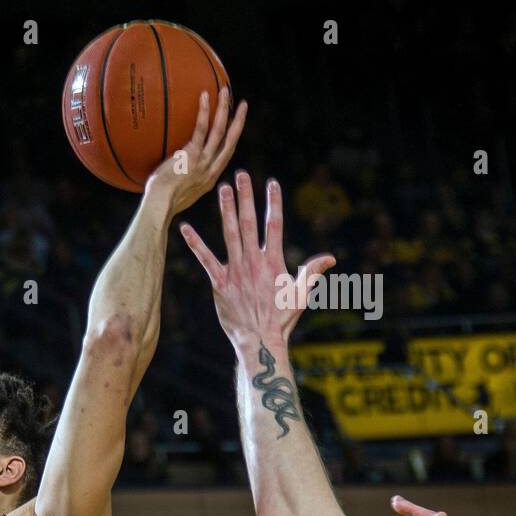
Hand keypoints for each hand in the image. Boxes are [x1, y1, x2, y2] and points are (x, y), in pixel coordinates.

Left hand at [146, 88, 246, 215]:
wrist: (160, 206)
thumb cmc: (160, 202)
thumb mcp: (177, 193)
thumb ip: (182, 180)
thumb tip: (173, 170)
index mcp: (209, 179)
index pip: (224, 156)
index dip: (231, 140)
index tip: (235, 127)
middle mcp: (211, 170)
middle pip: (230, 141)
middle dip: (238, 122)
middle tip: (244, 105)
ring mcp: (203, 162)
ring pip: (220, 131)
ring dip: (224, 109)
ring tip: (225, 91)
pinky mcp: (193, 155)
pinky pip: (201, 129)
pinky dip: (204, 111)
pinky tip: (204, 96)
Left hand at [180, 173, 335, 348]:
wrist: (259, 340)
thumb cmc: (281, 319)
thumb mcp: (301, 294)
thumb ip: (312, 271)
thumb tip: (330, 257)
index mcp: (273, 261)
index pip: (275, 225)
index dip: (273, 203)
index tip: (272, 183)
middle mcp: (253, 262)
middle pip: (250, 223)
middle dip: (246, 197)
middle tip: (241, 175)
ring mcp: (235, 271)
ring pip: (230, 234)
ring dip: (226, 210)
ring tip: (222, 189)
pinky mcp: (219, 283)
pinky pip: (205, 259)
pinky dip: (195, 243)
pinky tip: (184, 227)